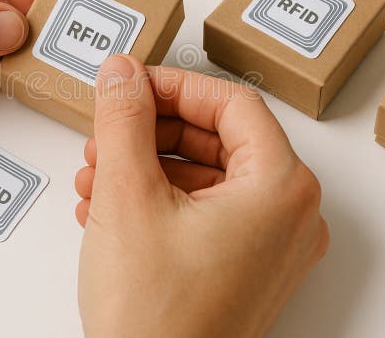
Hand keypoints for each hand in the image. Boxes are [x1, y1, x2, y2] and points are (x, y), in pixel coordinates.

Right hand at [75, 55, 328, 336]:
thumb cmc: (154, 319)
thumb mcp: (127, 195)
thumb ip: (124, 119)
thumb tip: (122, 72)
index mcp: (281, 188)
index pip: (231, 103)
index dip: (173, 86)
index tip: (131, 86)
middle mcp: (289, 216)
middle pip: (218, 138)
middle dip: (151, 133)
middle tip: (105, 134)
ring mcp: (271, 247)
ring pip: (205, 176)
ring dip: (146, 168)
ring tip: (95, 178)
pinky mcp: (246, 268)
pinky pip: (205, 212)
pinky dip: (158, 201)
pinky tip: (109, 208)